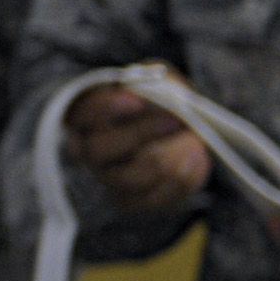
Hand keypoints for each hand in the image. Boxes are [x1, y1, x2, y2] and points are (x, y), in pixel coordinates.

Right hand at [63, 81, 209, 213]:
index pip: (81, 112)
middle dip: (141, 134)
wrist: (175, 133)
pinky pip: (151, 200)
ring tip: (195, 142)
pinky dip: (181, 182)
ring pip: (127, 179)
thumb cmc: (159, 100)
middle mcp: (87, 148)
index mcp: (85, 114)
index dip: (104, 107)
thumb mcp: (160, 79)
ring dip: (167, 161)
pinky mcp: (130, 200)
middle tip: (177, 120)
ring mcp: (106, 177)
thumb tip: (171, 91)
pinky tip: (198, 159)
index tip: (136, 100)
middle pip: (99, 149)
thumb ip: (162, 80)